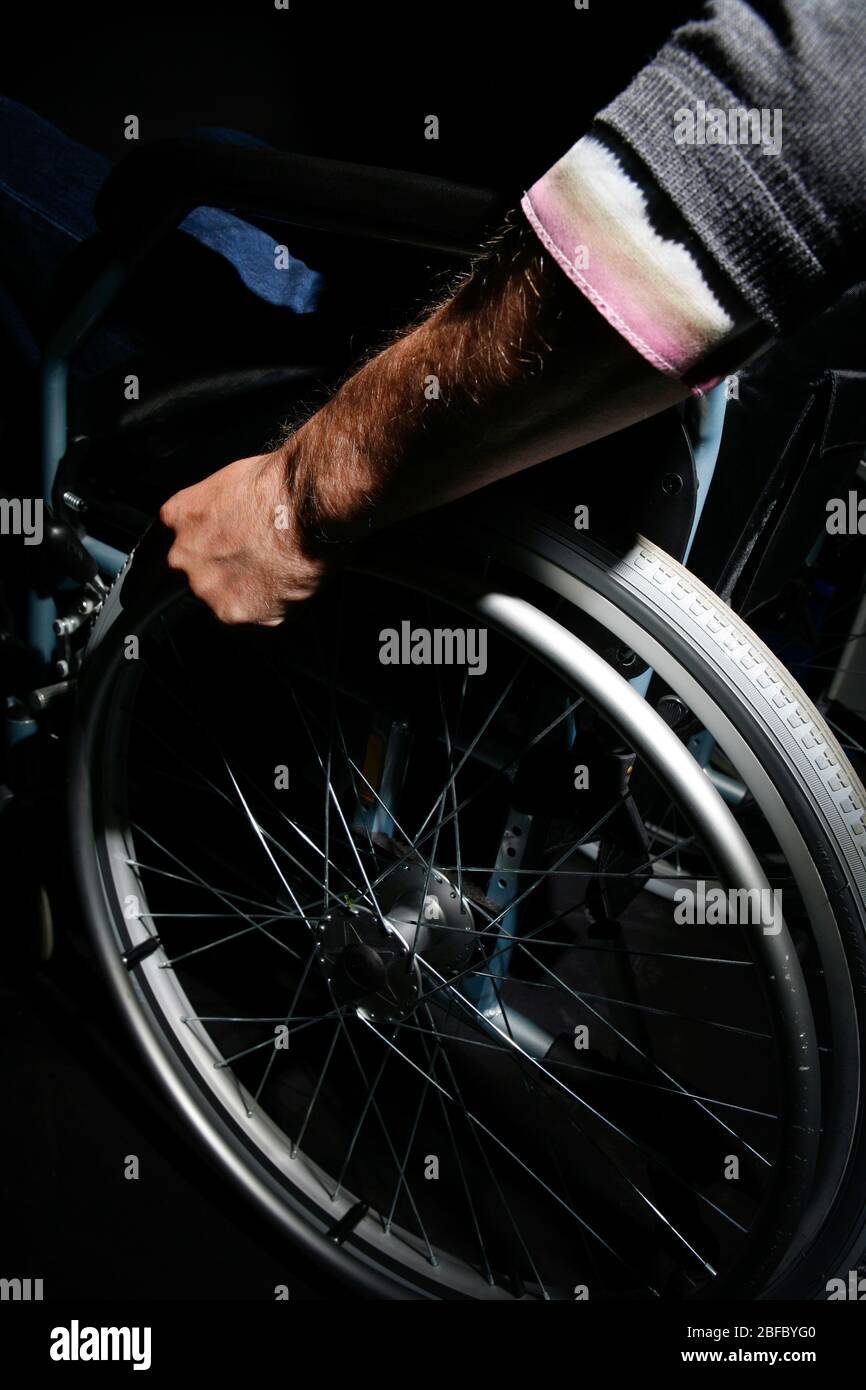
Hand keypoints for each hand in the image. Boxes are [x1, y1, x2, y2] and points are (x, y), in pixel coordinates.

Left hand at [159, 450, 327, 625]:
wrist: (307, 506)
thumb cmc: (279, 485)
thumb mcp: (230, 483)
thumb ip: (215, 514)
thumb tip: (226, 526)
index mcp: (178, 518)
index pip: (156, 552)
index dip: (169, 565)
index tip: (171, 576)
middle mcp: (184, 557)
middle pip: (196, 577)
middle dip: (222, 574)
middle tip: (255, 561)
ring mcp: (208, 588)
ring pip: (225, 598)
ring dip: (247, 591)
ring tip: (276, 569)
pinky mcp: (236, 612)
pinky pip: (253, 617)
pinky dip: (271, 606)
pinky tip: (286, 582)